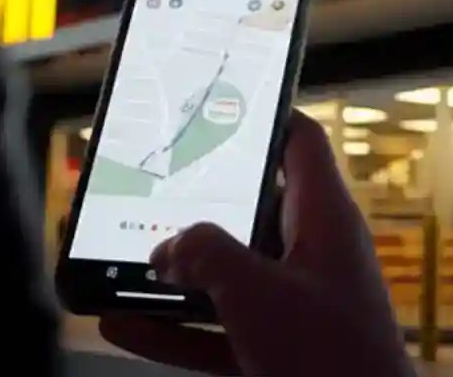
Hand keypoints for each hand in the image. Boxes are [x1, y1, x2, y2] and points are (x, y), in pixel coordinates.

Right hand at [100, 111, 412, 375]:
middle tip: (146, 185)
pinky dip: (174, 328)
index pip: (300, 142)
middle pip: (252, 208)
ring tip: (121, 257)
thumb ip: (206, 256)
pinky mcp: (281, 348)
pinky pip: (218, 329)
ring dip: (175, 272)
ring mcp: (298, 302)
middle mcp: (314, 252)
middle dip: (197, 203)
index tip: (217, 101)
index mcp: (325, 218)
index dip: (263, 114)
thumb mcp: (258, 292)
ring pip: (229, 274)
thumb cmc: (331, 355)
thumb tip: (166, 247)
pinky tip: (123, 324)